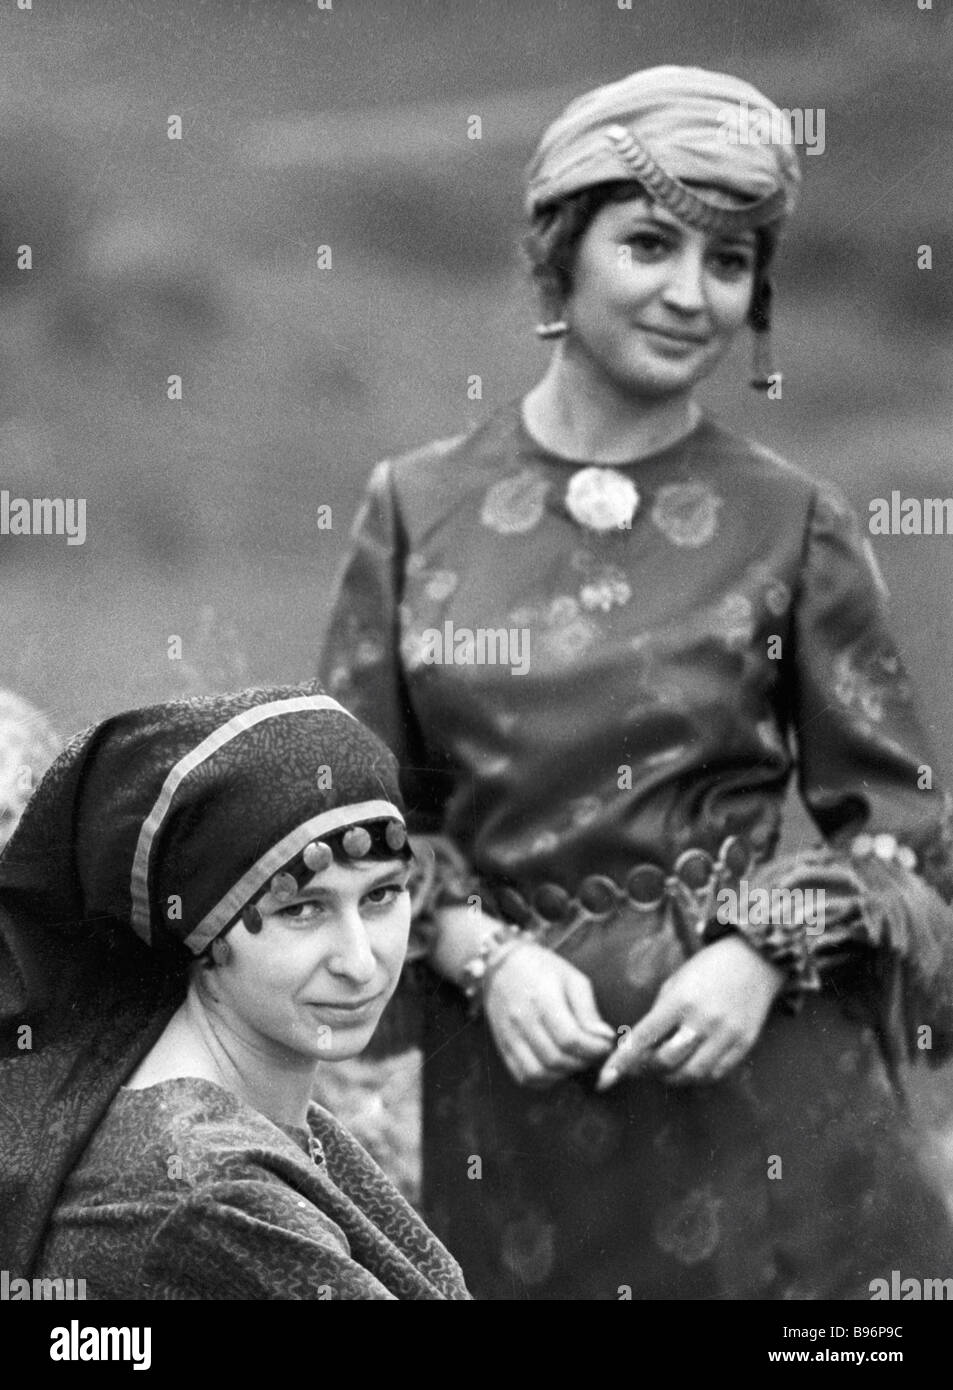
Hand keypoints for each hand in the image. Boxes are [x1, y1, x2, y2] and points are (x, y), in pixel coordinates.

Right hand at [483, 942, 616, 1088]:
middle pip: (556, 1058)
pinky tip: (556, 1066)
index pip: (570, 1039)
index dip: (594, 1048)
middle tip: (593, 1052)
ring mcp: (509, 1036)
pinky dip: (544, 1079)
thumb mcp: (572, 979)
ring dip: (563, 1073)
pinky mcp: (502, 1047)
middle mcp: (522, 1021)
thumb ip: (588, 1010)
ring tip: (575, 1059)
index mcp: (542, 999)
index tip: (605, 1044)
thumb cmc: (541, 968)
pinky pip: (523, 1076)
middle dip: (583, 1061)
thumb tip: (606, 1037)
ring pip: (539, 1073)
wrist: (500, 965)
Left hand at [596, 935, 784, 1089]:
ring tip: (665, 1067)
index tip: (604, 1080)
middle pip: (666, 1062)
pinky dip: (698, 1076)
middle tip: (640, 1064)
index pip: (643, 1038)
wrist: (754, 960)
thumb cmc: (707, 968)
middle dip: (647, 1068)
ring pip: (692, 1074)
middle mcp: (703, 1020)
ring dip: (672, 1077)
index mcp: (680, 1000)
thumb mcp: (675, 982)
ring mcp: (726, 1034)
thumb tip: (637, 1048)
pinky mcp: (744, 1044)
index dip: (621, 1061)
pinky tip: (691, 1065)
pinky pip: (716, 1073)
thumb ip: (658, 1015)